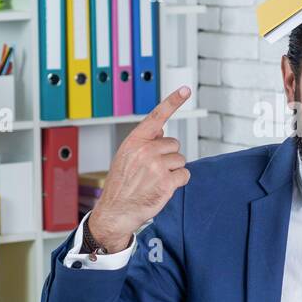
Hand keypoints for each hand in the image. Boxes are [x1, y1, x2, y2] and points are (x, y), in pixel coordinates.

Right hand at [86, 87, 191, 251]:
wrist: (115, 211)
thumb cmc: (121, 185)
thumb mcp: (125, 157)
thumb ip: (143, 142)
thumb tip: (162, 130)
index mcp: (135, 141)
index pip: (157, 117)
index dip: (173, 102)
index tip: (185, 89)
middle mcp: (146, 151)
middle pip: (174, 144)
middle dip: (168, 156)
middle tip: (153, 170)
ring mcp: (157, 166)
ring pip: (180, 160)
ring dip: (173, 170)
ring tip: (155, 180)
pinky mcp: (167, 182)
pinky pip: (184, 175)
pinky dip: (178, 182)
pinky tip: (163, 188)